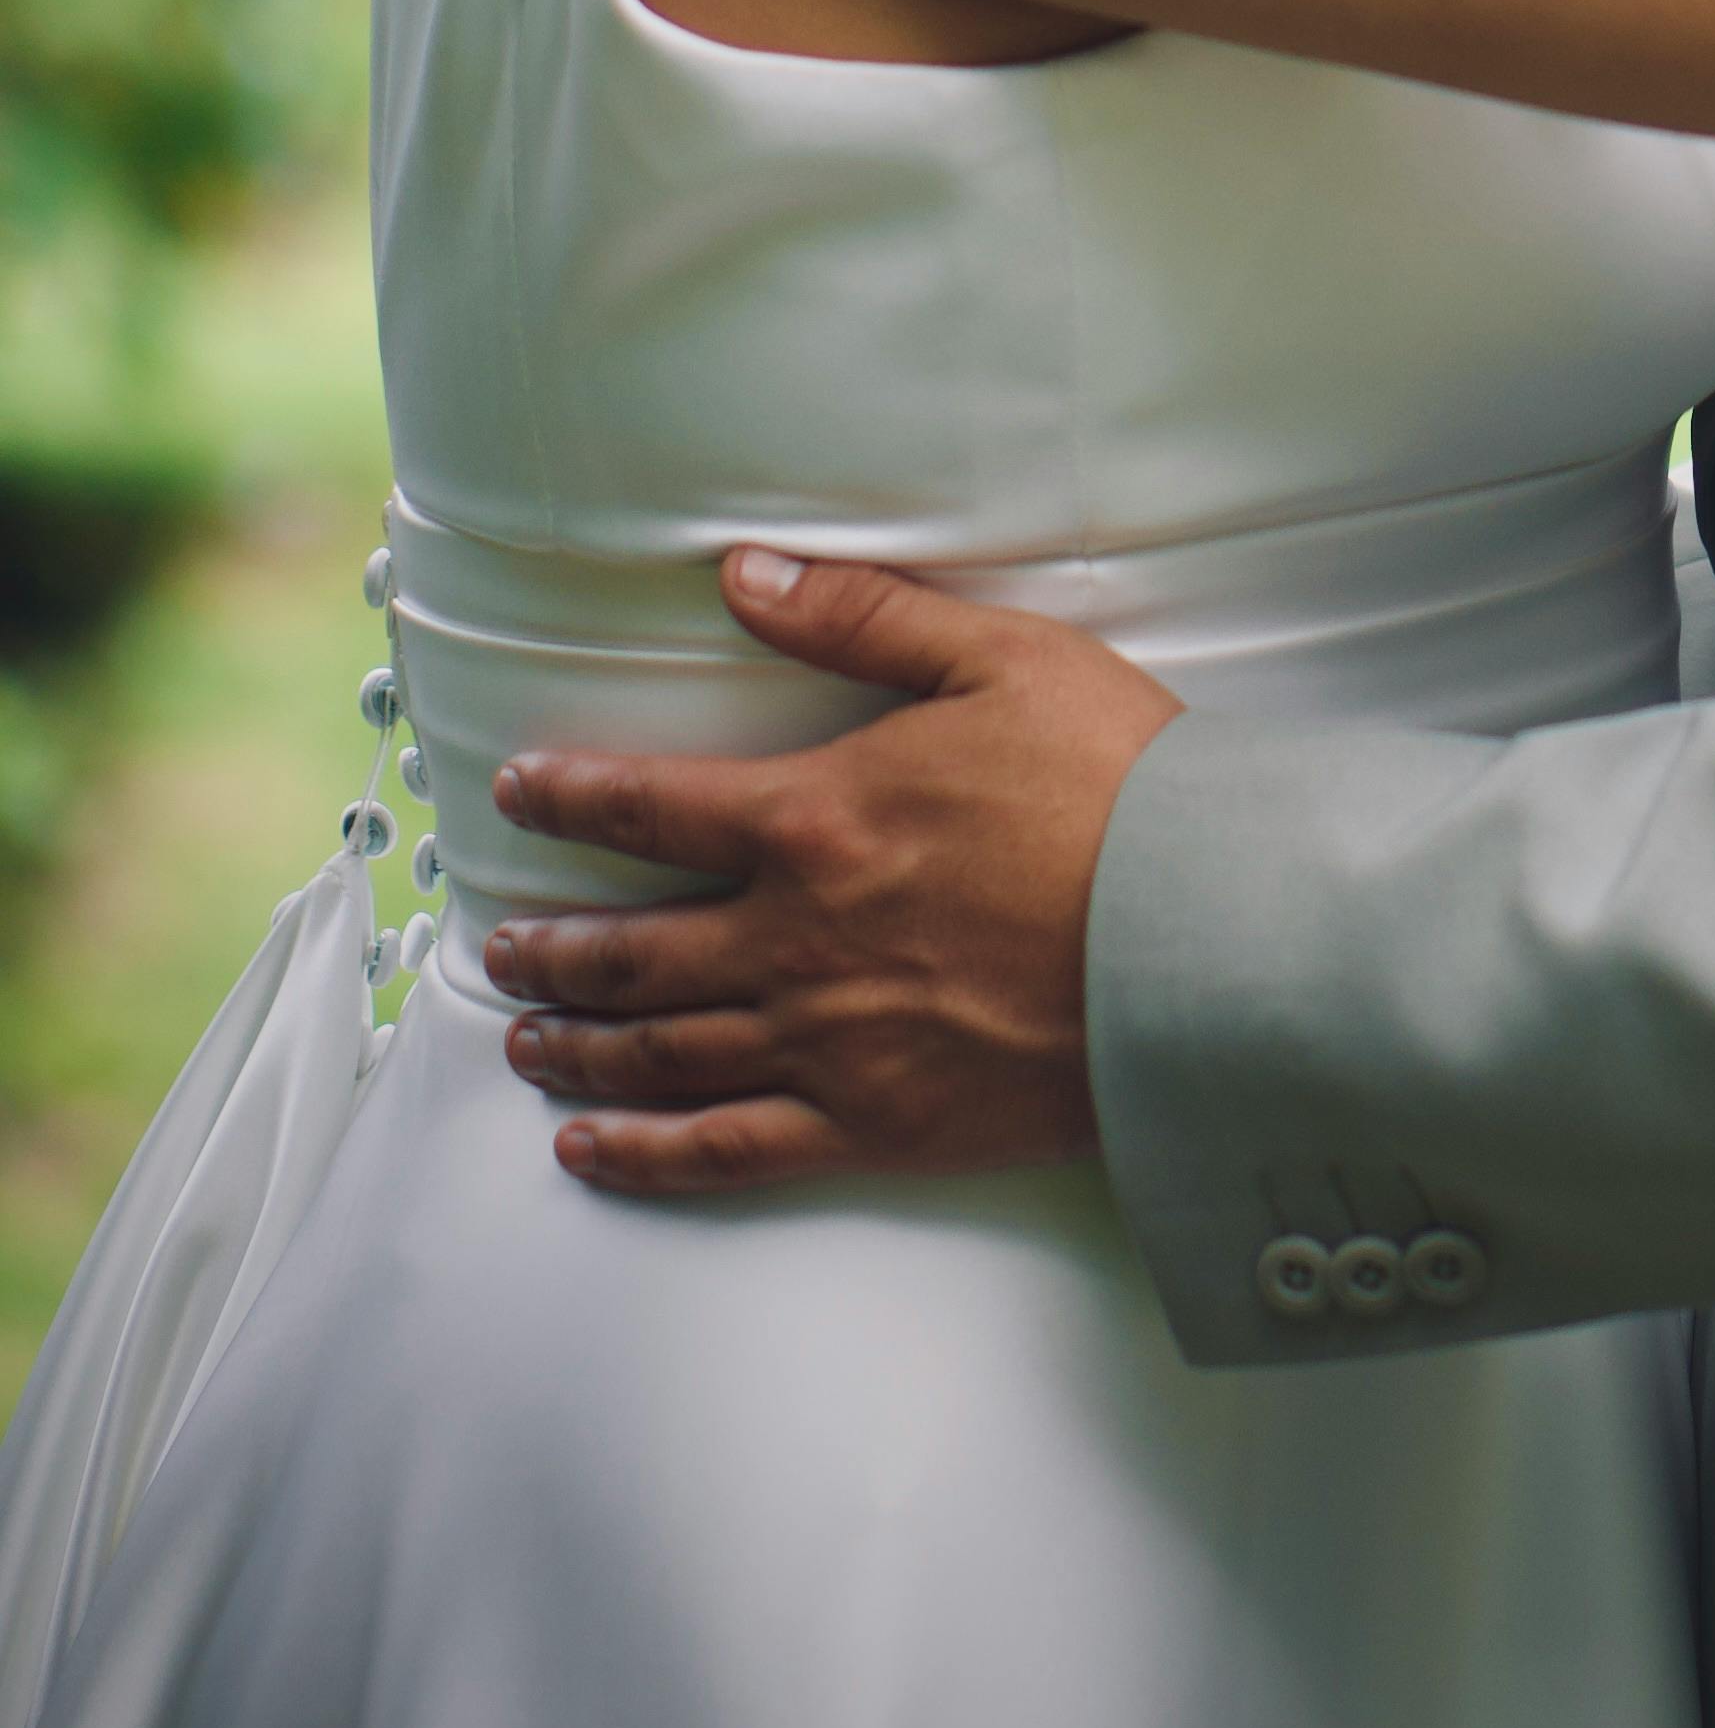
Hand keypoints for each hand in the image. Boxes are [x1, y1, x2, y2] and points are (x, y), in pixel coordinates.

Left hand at [482, 549, 1180, 1197]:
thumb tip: (745, 575)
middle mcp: (794, 938)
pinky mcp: (871, 1126)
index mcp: (815, 818)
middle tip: (498, 945)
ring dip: (575, 1045)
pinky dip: (643, 1153)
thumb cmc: (1116, 787)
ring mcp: (825, 1042)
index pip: (649, 806)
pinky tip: (590, 1148)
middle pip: (631, 949)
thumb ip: (862, 616)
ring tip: (524, 1037)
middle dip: (550, 947)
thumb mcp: (1001, 659)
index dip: (569, 796)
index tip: (513, 793)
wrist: (1203, 940)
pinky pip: (724, 1150)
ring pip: (660, 1051)